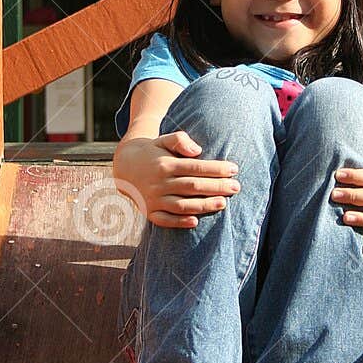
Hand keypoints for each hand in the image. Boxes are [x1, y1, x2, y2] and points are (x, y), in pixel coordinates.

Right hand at [114, 129, 240, 227]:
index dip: (217, 169)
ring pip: (181, 205)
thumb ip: (180, 141)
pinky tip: (196, 222)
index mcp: (165, 164)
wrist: (125, 166)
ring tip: (223, 203)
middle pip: (193, 187)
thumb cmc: (154, 152)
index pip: (196, 168)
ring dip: (204, 206)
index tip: (235, 169)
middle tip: (236, 187)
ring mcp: (153, 199)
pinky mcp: (149, 211)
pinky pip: (164, 220)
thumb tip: (197, 151)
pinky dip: (179, 222)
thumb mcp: (164, 139)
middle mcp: (159, 183)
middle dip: (217, 187)